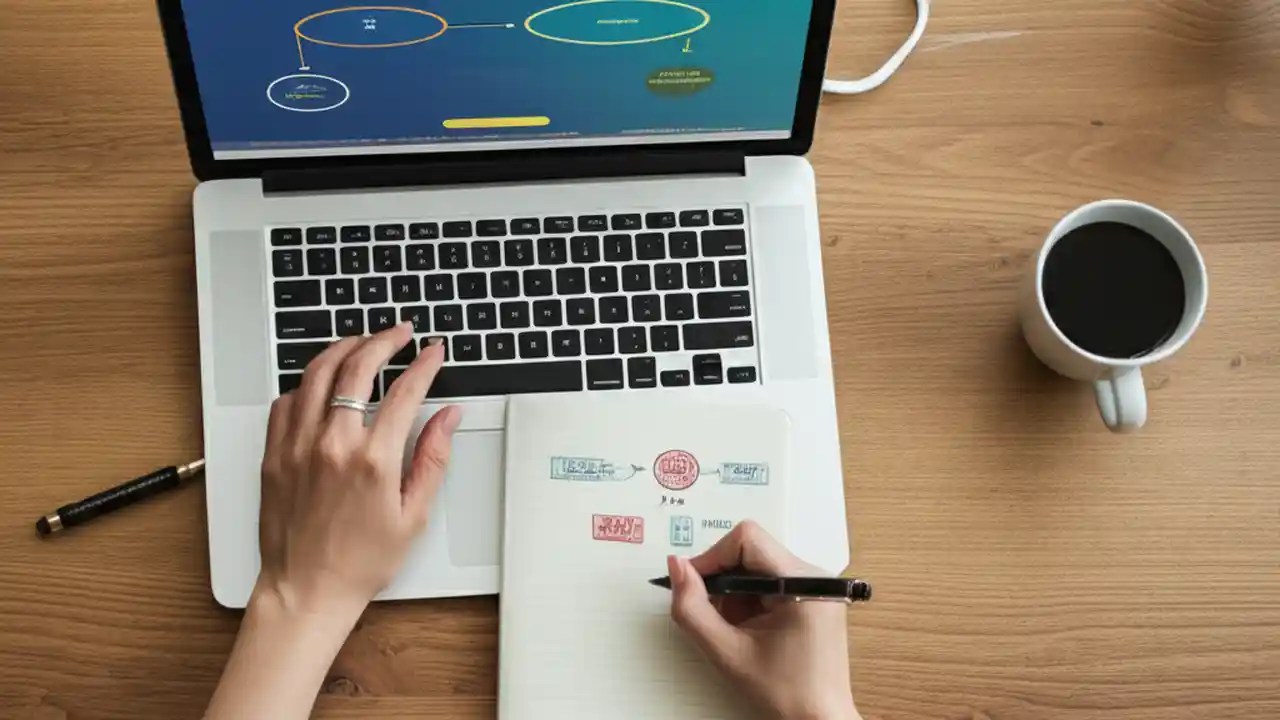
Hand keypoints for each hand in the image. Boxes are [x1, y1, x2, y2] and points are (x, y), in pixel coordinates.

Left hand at [256, 323, 461, 618]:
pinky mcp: (273, 454)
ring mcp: (297, 446)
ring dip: (343, 349)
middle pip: (357, 367)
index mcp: (373, 461)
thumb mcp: (414, 514)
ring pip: (316, 374)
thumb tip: (448, 417)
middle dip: (383, 340)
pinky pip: (286, 400)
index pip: (404, 391)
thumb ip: (433, 458)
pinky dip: (307, 383)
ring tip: (361, 342)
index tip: (433, 352)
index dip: (423, 364)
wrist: (305, 591)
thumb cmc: (360, 562)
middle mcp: (332, 445)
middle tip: (399, 332)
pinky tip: (322, 382)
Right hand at [668, 522, 859, 719]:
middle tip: (713, 615)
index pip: (747, 539)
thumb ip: (693, 608)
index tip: (692, 584)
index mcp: (802, 583)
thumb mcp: (728, 653)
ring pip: (757, 565)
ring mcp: (815, 586)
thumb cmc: (785, 693)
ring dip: (735, 592)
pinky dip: (749, 600)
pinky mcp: (811, 596)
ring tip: (736, 630)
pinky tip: (749, 629)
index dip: (712, 557)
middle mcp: (814, 576)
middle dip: (723, 580)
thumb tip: (676, 566)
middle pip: (751, 550)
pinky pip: (769, 581)